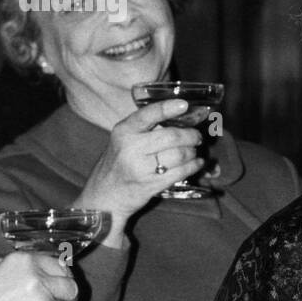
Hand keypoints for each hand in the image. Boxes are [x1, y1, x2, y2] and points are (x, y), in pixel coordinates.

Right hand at [75, 99, 204, 243]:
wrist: (104, 196)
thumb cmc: (118, 163)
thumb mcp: (123, 140)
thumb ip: (144, 128)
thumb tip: (180, 115)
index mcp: (124, 131)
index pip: (148, 114)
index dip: (168, 108)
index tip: (185, 104)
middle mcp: (131, 148)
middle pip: (172, 136)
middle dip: (191, 135)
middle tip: (196, 136)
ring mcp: (141, 168)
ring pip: (180, 154)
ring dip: (193, 151)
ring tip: (193, 150)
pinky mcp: (152, 185)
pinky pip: (181, 172)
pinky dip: (194, 166)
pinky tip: (197, 163)